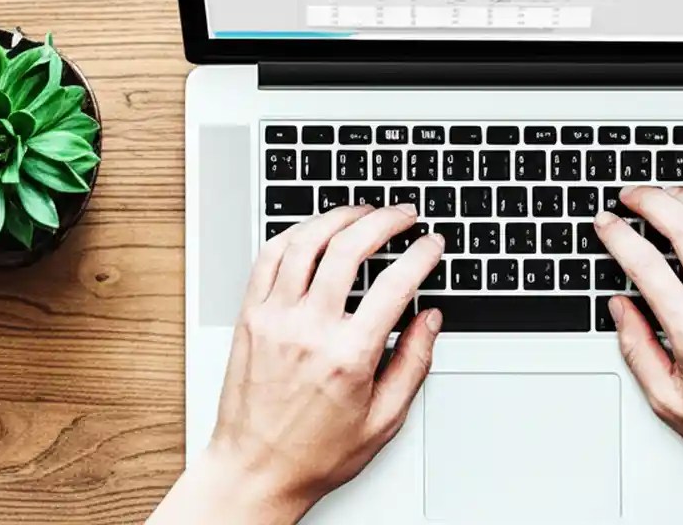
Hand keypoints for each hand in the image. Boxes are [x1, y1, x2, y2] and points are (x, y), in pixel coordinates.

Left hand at [151, 204, 442, 524]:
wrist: (255, 470)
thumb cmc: (314, 453)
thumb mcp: (384, 419)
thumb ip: (414, 364)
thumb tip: (430, 320)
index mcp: (348, 356)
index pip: (395, 284)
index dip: (421, 254)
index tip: (432, 244)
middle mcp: (308, 331)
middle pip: (349, 248)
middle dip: (384, 221)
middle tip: (403, 215)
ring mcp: (274, 320)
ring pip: (305, 243)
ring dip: (339, 217)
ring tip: (362, 212)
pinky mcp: (250, 317)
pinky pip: (269, 258)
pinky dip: (295, 233)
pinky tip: (315, 230)